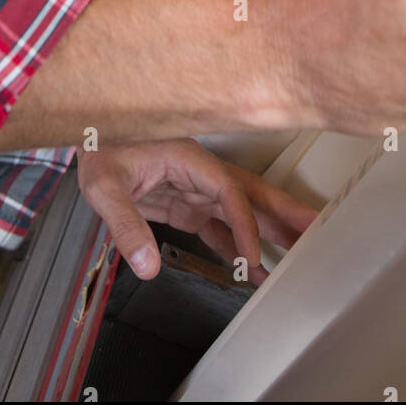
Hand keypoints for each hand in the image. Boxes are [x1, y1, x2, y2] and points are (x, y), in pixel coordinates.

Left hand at [76, 137, 317, 282]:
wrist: (87, 136)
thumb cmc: (99, 148)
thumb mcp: (104, 187)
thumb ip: (126, 226)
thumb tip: (147, 265)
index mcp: (188, 158)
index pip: (228, 192)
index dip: (245, 223)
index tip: (254, 256)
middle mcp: (199, 172)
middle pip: (251, 192)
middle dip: (285, 212)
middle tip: (318, 232)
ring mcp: (195, 188)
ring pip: (242, 211)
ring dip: (270, 232)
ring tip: (299, 257)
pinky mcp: (186, 204)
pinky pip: (220, 227)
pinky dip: (238, 247)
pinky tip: (254, 269)